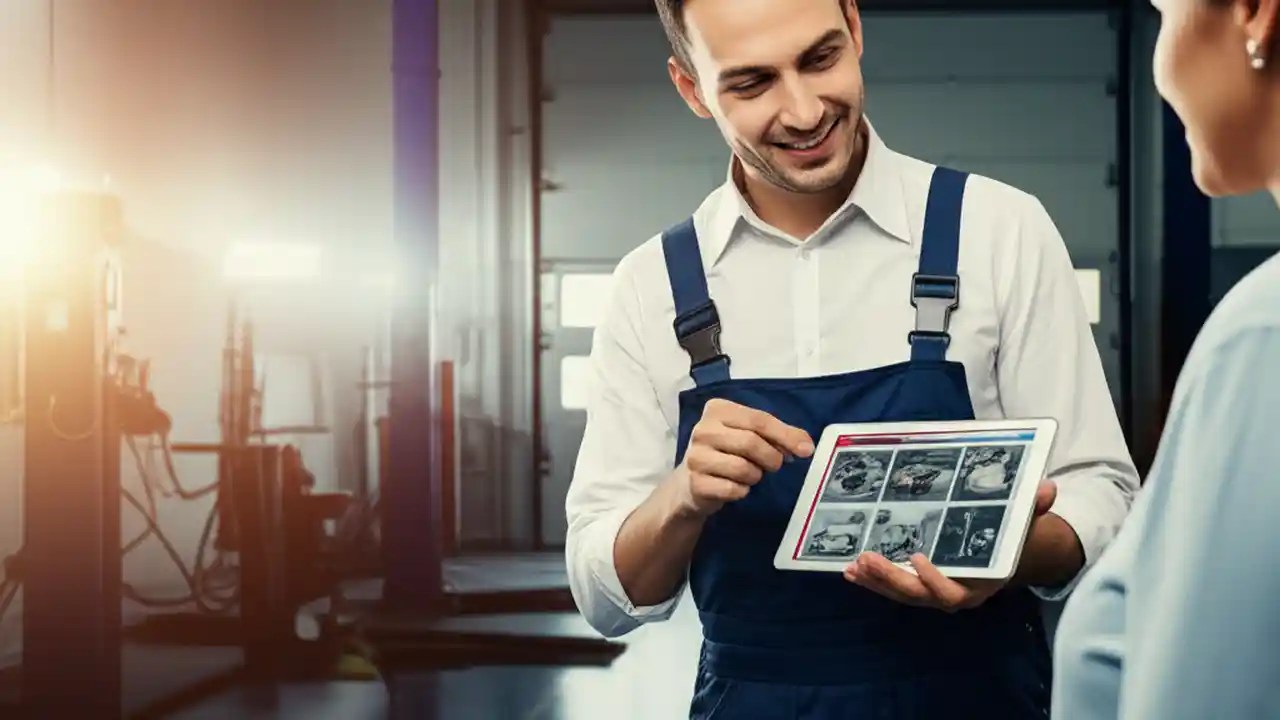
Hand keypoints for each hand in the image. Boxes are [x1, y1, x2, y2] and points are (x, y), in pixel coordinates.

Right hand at [676, 399, 813, 516]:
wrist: (693, 482)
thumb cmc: (728, 452)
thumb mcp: (752, 435)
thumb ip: (779, 435)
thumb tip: (806, 447)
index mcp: (718, 409)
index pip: (759, 419)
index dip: (786, 435)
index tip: (806, 450)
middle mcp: (703, 429)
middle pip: (751, 442)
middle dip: (771, 458)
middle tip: (773, 465)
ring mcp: (695, 457)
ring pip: (742, 468)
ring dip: (755, 476)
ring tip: (749, 474)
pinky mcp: (695, 483)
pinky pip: (732, 489)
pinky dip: (741, 491)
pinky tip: (734, 487)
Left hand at [843, 479, 1057, 612]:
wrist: (1004, 555)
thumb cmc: (1009, 538)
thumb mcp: (1023, 523)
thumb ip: (1032, 508)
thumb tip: (1048, 489)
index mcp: (979, 584)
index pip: (953, 593)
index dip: (934, 580)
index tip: (917, 558)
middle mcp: (955, 594)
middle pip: (919, 595)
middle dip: (891, 579)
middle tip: (866, 559)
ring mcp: (933, 593)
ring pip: (901, 594)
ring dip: (876, 581)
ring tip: (853, 566)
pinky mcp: (917, 587)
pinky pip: (893, 589)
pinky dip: (872, 581)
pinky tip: (850, 569)